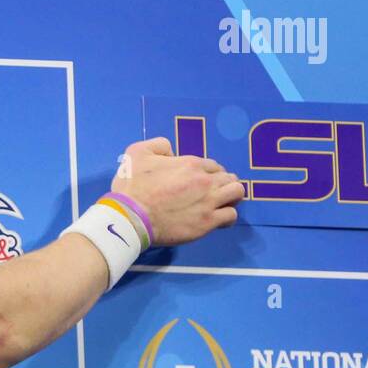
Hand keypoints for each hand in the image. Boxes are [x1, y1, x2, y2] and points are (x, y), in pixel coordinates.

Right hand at [110, 137, 243, 246]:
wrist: (130, 218)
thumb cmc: (132, 187)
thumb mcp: (137, 153)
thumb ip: (158, 145)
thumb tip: (172, 152)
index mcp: (190, 164)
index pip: (213, 165)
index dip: (209, 172)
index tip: (201, 180)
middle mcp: (205, 181)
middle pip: (229, 178)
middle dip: (224, 182)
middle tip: (213, 191)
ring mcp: (208, 202)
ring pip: (237, 193)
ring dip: (232, 196)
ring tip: (222, 202)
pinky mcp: (207, 223)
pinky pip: (231, 216)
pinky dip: (228, 215)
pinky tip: (219, 218)